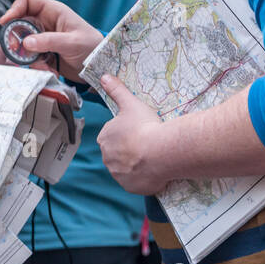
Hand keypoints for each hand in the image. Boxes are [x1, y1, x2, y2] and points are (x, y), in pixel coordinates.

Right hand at [0, 0, 102, 82]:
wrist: (99, 67)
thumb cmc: (91, 47)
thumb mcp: (71, 42)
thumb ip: (49, 41)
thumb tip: (26, 42)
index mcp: (53, 11)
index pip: (27, 1)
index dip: (14, 8)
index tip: (6, 22)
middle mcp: (46, 22)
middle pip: (20, 22)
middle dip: (16, 36)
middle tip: (14, 48)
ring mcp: (44, 38)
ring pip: (23, 41)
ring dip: (25, 53)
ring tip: (38, 62)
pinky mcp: (44, 52)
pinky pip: (30, 56)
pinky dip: (35, 63)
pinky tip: (48, 68)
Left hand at [96, 74, 170, 194]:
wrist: (160, 152)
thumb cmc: (145, 125)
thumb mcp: (131, 103)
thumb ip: (117, 90)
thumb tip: (104, 76)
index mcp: (104, 138)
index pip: (112, 135)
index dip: (127, 133)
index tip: (140, 131)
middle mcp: (107, 158)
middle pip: (119, 153)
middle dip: (130, 150)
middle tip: (148, 143)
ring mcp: (118, 175)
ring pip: (127, 168)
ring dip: (136, 164)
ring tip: (153, 157)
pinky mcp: (130, 187)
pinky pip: (136, 182)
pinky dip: (143, 178)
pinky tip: (154, 170)